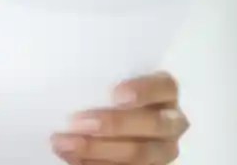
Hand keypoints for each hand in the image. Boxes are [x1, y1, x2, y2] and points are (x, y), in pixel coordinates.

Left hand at [50, 71, 188, 163]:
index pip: (164, 87)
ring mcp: (162, 149)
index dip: (144, 90)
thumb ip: (100, 81)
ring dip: (99, 149)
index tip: (116, 94)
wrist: (109, 125)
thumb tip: (66, 79)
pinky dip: (96, 164)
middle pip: (154, 125)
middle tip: (79, 122)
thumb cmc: (105, 94)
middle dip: (115, 124)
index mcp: (165, 93)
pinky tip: (72, 157)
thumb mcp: (107, 81)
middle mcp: (170, 122)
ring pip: (140, 153)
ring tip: (67, 144)